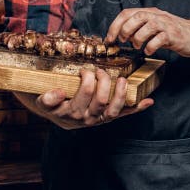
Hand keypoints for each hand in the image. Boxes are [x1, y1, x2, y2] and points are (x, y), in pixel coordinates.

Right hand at [34, 65, 152, 129]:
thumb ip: (48, 98)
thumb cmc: (49, 103)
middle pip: (101, 98)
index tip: (84, 70)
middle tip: (97, 69)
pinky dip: (136, 108)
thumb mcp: (42, 100)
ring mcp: (98, 119)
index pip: (84, 94)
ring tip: (121, 79)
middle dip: (102, 79)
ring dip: (121, 93)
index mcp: (71, 113)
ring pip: (114, 109)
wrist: (53, 114)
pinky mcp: (107, 118)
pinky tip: (148, 102)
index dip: (87, 80)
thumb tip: (59, 93)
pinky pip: (123, 115)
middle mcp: (86, 118)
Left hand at [106, 7, 189, 57]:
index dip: (115, 25)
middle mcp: (157, 15)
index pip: (126, 13)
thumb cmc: (175, 33)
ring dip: (137, 38)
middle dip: (124, 30)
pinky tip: (149, 51)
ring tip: (137, 46)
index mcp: (150, 12)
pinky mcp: (174, 35)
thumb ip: (140, 28)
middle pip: (135, 17)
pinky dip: (150, 47)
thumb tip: (121, 35)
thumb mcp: (155, 27)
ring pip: (146, 26)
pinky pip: (158, 39)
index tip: (110, 38)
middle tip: (123, 41)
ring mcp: (166, 24)